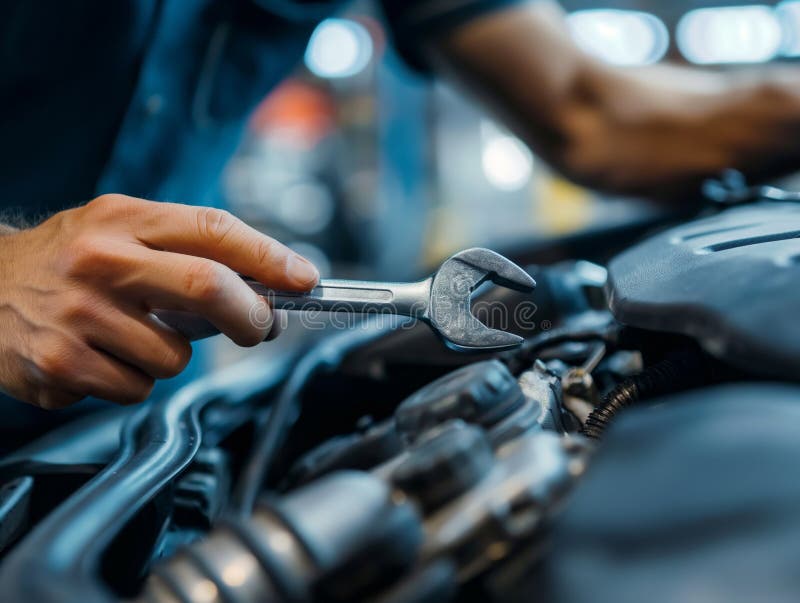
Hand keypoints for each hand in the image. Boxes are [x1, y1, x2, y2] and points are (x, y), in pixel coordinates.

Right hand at [0, 194, 318, 408]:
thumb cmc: (66, 261)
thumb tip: (263, 289)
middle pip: (209, 287)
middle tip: (261, 326)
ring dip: (172, 355)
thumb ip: (186, 251)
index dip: (269, 257)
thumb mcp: (119, 230)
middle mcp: (100, 261)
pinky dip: (133, 380)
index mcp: (122, 220)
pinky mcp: (60, 364)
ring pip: (176, 356)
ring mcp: (78, 315)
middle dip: (252, 316)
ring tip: (134, 336)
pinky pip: (136, 388)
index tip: (304, 278)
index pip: (213, 230)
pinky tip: (103, 357)